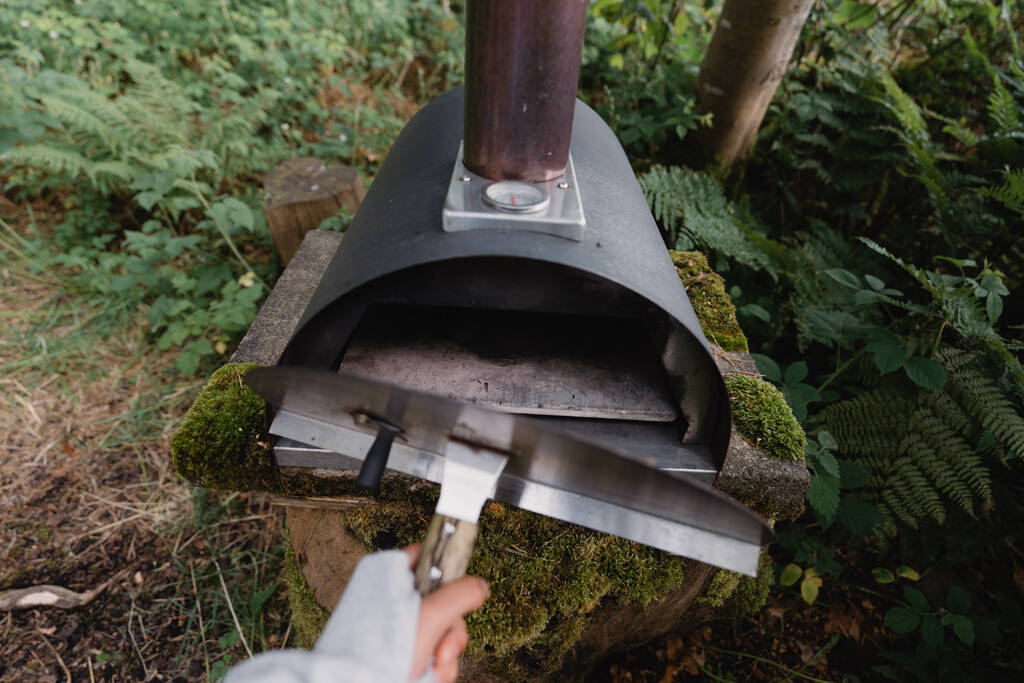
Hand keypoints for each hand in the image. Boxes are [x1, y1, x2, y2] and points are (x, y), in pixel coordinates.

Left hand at [402, 544, 489, 682]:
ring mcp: (398, 624)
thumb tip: (481, 585)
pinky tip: (429, 672)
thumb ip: (460, 595)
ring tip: (433, 667)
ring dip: (445, 652)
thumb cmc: (382, 652)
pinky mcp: (402, 647)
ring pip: (440, 628)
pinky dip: (435, 663)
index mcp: (389, 576)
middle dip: (450, 630)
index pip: (425, 555)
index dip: (446, 567)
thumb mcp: (430, 616)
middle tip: (443, 648)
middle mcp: (393, 598)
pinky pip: (431, 648)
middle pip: (442, 599)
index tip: (460, 585)